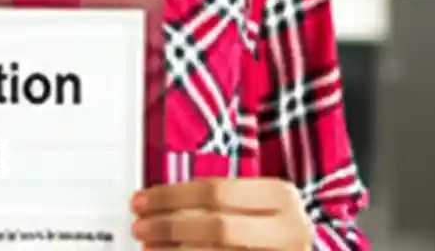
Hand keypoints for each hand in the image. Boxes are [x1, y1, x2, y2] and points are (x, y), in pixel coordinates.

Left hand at [130, 178, 311, 249]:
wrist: (294, 245)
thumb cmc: (268, 221)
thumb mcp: (252, 201)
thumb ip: (216, 198)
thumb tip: (156, 201)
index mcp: (280, 196)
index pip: (215, 191)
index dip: (171, 196)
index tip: (141, 200)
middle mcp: (288, 229)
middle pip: (218, 227)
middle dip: (171, 227)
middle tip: (140, 226)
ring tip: (149, 246)